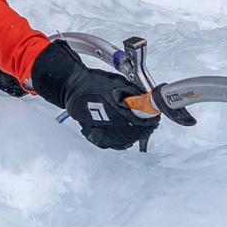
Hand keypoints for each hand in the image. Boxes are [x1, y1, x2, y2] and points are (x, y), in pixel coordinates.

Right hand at [15, 40, 157, 151]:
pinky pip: (115, 143)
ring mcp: (101, 132)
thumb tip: (148, 101)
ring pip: (126, 141)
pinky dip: (123, 139)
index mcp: (115, 109)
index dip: (151, 121)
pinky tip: (126, 132)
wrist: (72, 87)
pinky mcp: (96, 136)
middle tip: (149, 122)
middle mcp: (108, 123)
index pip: (141, 122)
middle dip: (145, 128)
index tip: (155, 118)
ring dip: (136, 135)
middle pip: (135, 134)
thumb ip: (134, 93)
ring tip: (139, 127)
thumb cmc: (92, 82)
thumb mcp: (117, 82)